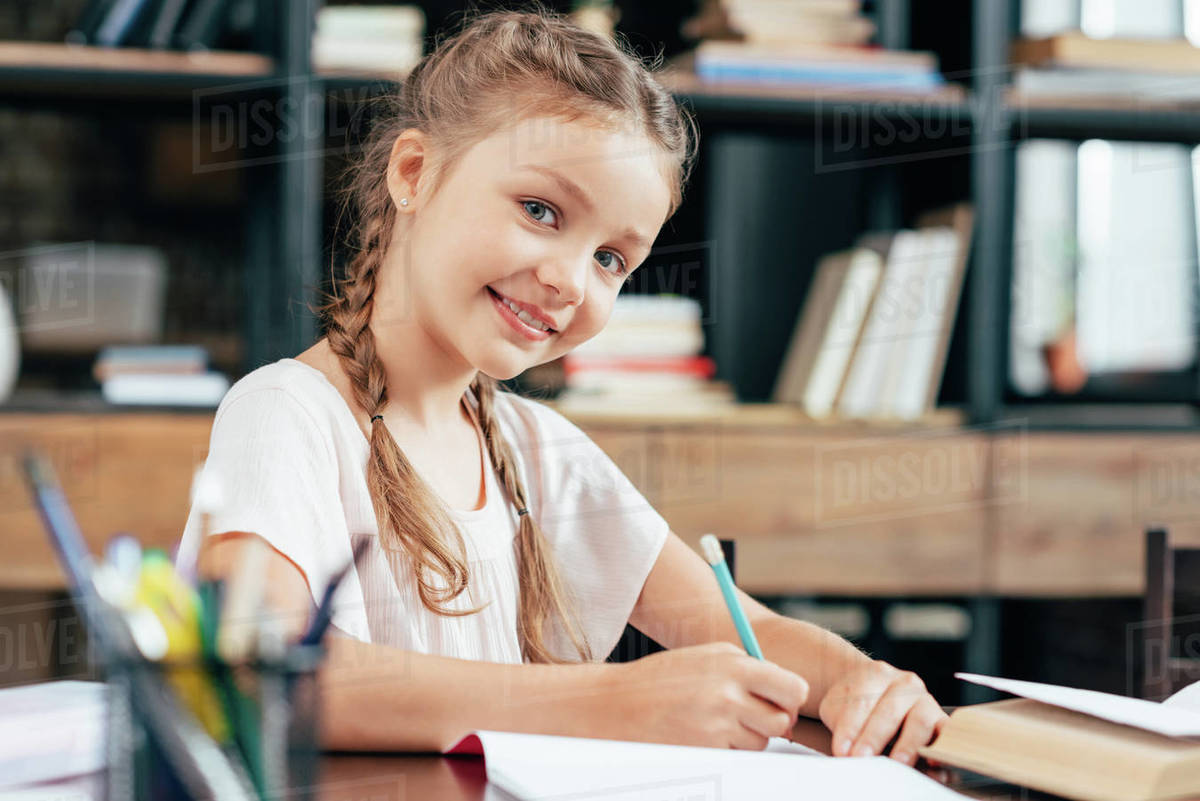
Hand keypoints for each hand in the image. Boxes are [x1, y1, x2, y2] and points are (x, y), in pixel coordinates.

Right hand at [606, 642, 808, 749]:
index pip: (794, 688)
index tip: (782, 698)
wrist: (619, 704)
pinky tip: (703, 732)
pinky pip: (736, 755)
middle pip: (782, 721)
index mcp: (733, 665)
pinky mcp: (707, 750)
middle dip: (772, 721)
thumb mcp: (708, 656)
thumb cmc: (662, 678)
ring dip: (746, 736)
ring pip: (760, 742)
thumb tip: (783, 688)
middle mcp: (729, 695)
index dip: (791, 697)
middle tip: (753, 714)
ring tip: (717, 720)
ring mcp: (718, 726)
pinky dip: (726, 748)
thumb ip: (747, 667)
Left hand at [818, 659, 946, 766]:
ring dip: (908, 744)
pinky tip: (931, 761)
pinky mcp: (940, 720)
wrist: (872, 691)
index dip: (850, 728)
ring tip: (896, 763)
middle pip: (890, 711)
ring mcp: (925, 701)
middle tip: (861, 758)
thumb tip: (845, 751)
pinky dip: (941, 747)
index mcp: (876, 674)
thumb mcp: (838, 706)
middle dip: (874, 737)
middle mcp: (905, 684)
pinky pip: (946, 732)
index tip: (841, 750)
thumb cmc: (854, 702)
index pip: (862, 702)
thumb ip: (841, 726)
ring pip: (921, 720)